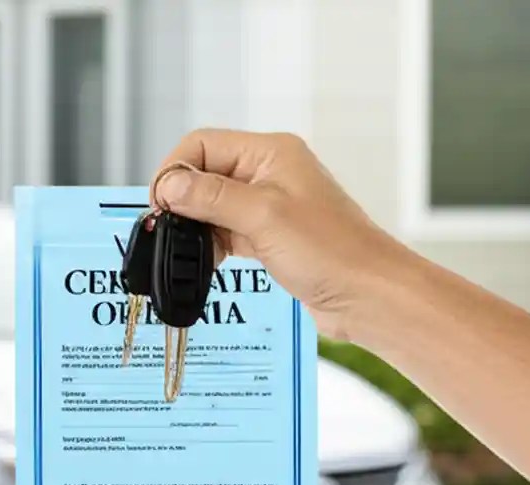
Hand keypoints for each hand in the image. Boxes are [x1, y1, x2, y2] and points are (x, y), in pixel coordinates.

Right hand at [152, 129, 413, 341]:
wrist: (367, 295)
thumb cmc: (333, 251)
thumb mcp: (262, 217)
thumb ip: (211, 197)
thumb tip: (169, 184)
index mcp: (270, 153)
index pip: (202, 144)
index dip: (175, 170)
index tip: (162, 203)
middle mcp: (268, 174)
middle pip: (203, 174)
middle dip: (182, 201)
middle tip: (168, 230)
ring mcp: (268, 206)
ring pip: (211, 206)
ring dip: (195, 227)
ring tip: (187, 250)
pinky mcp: (268, 236)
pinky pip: (225, 232)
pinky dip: (210, 245)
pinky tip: (205, 263)